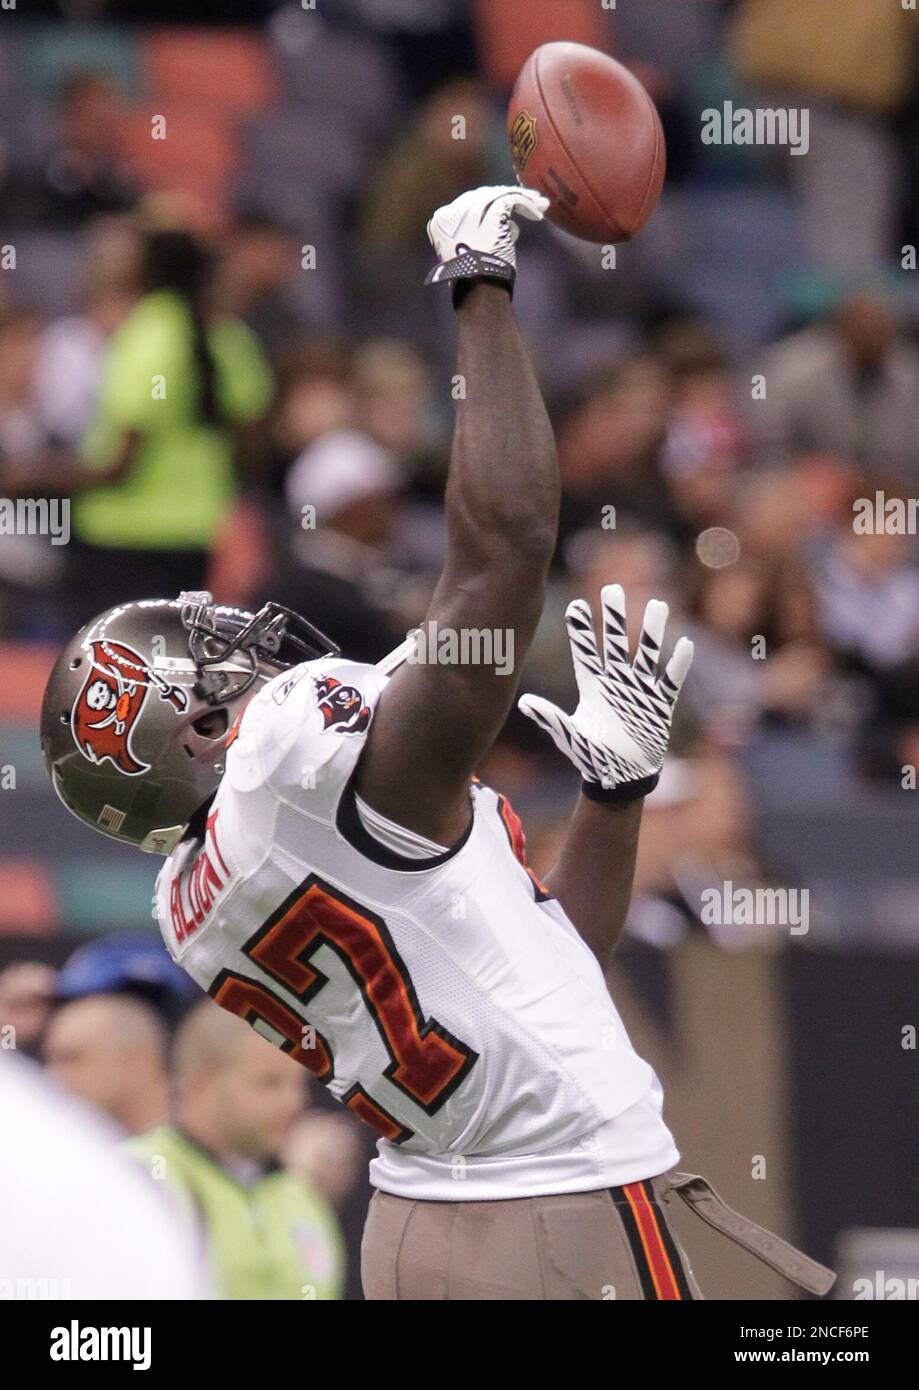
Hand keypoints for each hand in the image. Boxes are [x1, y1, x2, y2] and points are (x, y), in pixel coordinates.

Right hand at [425, 184, 547, 288]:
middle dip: (508, 197)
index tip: (510, 208)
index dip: (492, 203)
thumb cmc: (475, 280)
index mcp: (441, 221)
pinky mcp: (489, 212)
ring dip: (523, 198)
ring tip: (541, 205)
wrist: (478, 289)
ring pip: (500, 195)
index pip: (470, 203)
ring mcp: (471, 209)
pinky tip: (538, 214)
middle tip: (531, 201)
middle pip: (485, 195)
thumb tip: (509, 227)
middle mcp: (453, 210)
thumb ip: (481, 236)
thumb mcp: (471, 254)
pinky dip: (527, 203)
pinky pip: (511, 199)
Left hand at [518, 585, 693, 801]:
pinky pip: (671, 681)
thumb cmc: (593, 757)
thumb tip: (524, 702)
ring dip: (652, 632)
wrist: (620, 778)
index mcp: (593, 687)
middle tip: (612, 589)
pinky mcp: (660, 704)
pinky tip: (685, 644)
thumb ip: (550, 718)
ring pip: (647, 654)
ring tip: (657, 605)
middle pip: (615, 643)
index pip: (586, 652)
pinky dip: (678, 664)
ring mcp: (639, 690)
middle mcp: (616, 682)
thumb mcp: (570, 736)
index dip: (582, 630)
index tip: (576, 605)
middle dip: (615, 617)